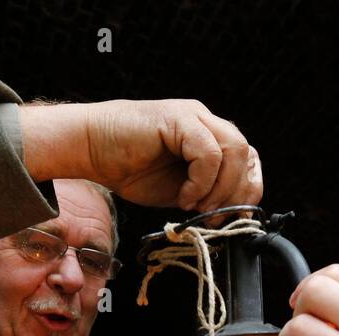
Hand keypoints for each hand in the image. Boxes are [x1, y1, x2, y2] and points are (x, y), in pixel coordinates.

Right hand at [19, 99, 261, 210]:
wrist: (90, 150)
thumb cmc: (127, 169)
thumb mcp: (179, 191)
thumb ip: (206, 196)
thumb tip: (231, 216)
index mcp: (209, 137)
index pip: (248, 159)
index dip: (246, 190)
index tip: (227, 216)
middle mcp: (206, 122)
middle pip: (247, 154)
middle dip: (237, 192)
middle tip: (213, 216)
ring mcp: (193, 116)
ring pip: (235, 149)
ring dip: (220, 187)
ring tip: (196, 206)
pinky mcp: (178, 118)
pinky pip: (208, 152)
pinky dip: (201, 181)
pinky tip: (183, 197)